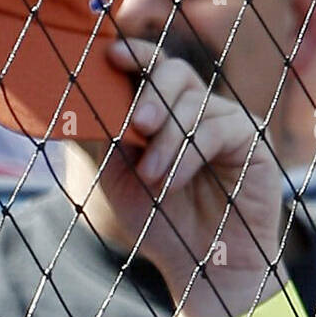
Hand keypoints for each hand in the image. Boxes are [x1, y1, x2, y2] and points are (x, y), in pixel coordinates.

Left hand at [87, 39, 282, 314]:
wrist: (197, 262)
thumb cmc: (156, 218)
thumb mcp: (113, 175)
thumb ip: (97, 135)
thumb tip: (65, 97)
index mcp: (160, 108)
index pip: (149, 65)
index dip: (134, 53)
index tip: (112, 54)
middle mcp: (193, 107)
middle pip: (173, 72)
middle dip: (151, 94)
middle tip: (138, 125)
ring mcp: (224, 119)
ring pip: (193, 102)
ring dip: (167, 140)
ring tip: (152, 177)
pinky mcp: (250, 138)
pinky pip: (217, 129)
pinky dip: (189, 155)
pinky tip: (173, 181)